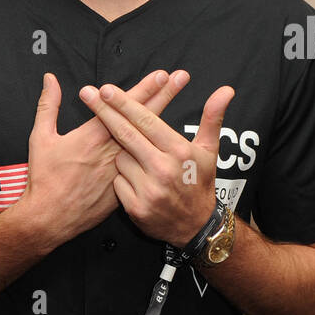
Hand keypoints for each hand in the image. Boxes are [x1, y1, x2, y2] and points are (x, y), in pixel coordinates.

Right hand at [13, 69, 189, 249]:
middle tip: (180, 78)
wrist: (50, 219)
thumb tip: (50, 80)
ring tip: (178, 108)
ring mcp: (121, 170)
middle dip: (164, 96)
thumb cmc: (44, 180)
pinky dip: (154, 153)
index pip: (126, 107)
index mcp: (94, 136)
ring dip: (163, 121)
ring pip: (147, 141)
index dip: (145, 89)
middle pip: (144, 120)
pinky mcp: (123, 187)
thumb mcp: (41, 139)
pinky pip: (141, 167)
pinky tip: (166, 144)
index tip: (161, 75)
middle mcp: (112, 151)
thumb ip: (48, 105)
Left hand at [81, 80, 235, 245]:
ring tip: (139, 164)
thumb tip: (226, 90)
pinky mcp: (136, 207)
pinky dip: (122, 180)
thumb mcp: (209, 150)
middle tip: (87, 94)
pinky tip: (135, 183)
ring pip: (119, 160)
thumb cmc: (199, 182)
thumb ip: (213, 118)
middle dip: (104, 112)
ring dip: (121, 157)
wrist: (196, 226)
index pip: (146, 121)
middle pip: (125, 134)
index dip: (124, 104)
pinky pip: (117, 183)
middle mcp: (163, 169)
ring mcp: (149, 189)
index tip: (107, 89)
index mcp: (178, 150)